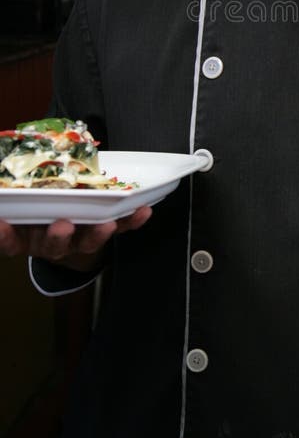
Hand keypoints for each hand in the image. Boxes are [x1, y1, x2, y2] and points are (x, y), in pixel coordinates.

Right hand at [0, 206, 151, 270]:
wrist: (66, 228)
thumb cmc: (40, 208)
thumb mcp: (27, 202)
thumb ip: (21, 192)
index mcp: (28, 235)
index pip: (11, 241)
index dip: (5, 236)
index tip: (1, 224)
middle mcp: (51, 242)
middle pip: (53, 245)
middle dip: (58, 237)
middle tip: (62, 225)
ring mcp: (79, 240)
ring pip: (87, 241)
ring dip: (97, 234)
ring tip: (106, 225)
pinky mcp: (104, 233)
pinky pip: (120, 229)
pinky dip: (132, 222)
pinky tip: (144, 211)